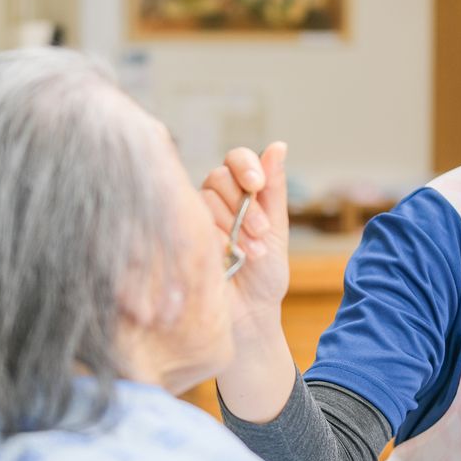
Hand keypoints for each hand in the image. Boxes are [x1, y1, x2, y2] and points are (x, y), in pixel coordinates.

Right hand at [201, 142, 289, 330]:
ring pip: (203, 198)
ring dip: (231, 224)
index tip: (258, 184)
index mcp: (240, 193)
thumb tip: (279, 145)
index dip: (245, 165)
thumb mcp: (277, 230)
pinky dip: (214, 237)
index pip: (235, 159)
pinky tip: (227, 257)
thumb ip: (274, 190)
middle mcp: (214, 200)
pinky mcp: (181, 237)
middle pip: (218, 176)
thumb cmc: (264, 276)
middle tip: (261, 233)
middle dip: (243, 204)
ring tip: (250, 253)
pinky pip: (190, 221)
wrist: (248, 316)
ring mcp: (194, 218)